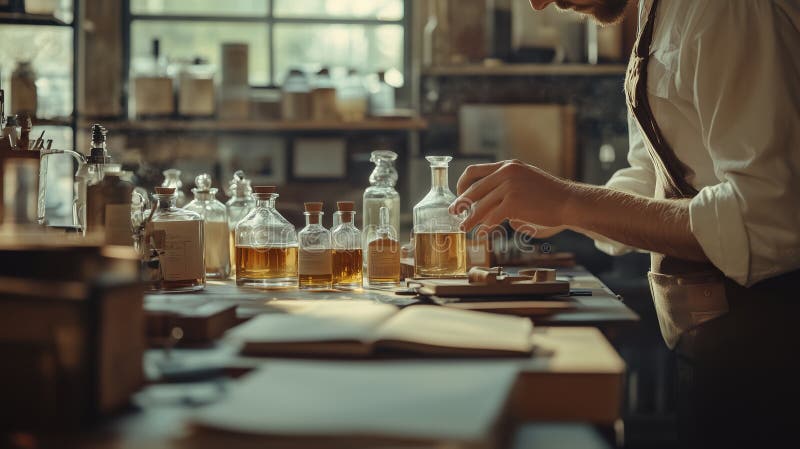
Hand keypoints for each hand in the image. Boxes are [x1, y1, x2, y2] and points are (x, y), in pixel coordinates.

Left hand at [449, 160, 574, 232]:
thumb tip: (486, 206)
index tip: (459, 195)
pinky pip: (492, 217)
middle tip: (453, 213)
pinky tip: (482, 234)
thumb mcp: (525, 182)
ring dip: (469, 219)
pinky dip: (485, 227)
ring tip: (463, 228)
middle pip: (473, 189)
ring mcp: (509, 186)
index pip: (474, 171)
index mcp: (507, 166)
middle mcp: (506, 172)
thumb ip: (506, 188)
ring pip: (480, 205)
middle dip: (461, 203)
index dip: (462, 184)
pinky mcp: (514, 202)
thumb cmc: (549, 196)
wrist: (569, 201)